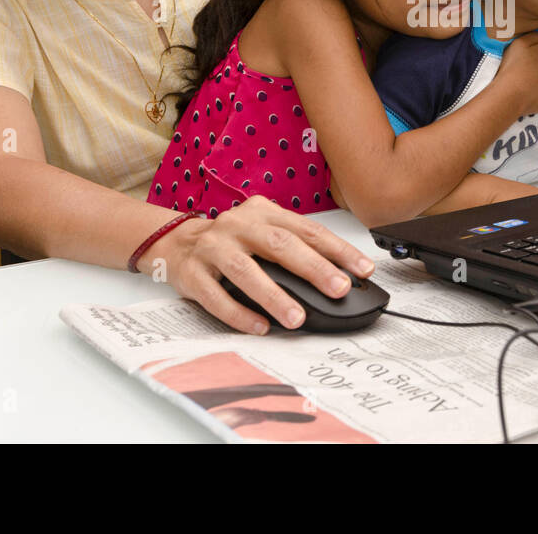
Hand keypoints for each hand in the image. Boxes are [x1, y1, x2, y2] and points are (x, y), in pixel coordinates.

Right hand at [143, 197, 375, 334]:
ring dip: (274, 296)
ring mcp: (213, 247)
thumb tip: (338, 275)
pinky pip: (216, 296)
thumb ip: (294, 245)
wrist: (175, 242)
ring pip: (246, 271)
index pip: (308, 230)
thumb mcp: (263, 230)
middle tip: (339, 289)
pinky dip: (239, 314)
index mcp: (263, 212)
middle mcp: (239, 225)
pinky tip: (260, 327)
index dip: (338, 250)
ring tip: (298, 318)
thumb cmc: (232, 240)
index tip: (362, 270)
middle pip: (281, 245)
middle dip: (313, 268)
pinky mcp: (191, 273)